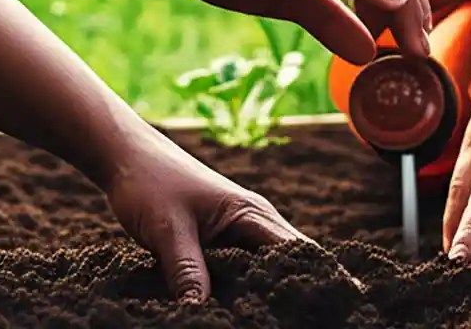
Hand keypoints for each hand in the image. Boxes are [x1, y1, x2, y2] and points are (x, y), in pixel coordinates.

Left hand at [100, 127, 316, 302]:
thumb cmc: (150, 183)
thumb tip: (200, 312)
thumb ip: (187, 271)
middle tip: (324, 315)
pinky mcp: (220, 243)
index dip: (323, 277)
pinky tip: (246, 310)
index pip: (300, 252)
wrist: (127, 158)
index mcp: (252, 215)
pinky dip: (248, 289)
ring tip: (289, 316)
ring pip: (266, 270)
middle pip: (292, 264)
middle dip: (304, 290)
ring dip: (273, 292)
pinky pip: (243, 271)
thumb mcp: (167, 231)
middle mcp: (253, 224)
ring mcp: (238, 233)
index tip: (344, 300)